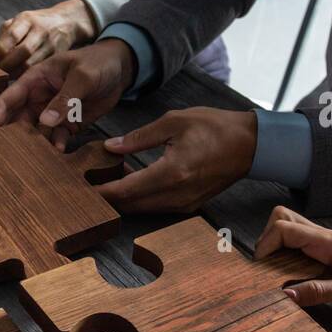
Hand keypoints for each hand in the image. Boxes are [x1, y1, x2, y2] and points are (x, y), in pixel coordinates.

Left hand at [0, 0, 96, 73]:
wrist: (66, 22)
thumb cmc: (36, 24)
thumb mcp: (20, 21)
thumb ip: (5, 35)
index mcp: (27, 20)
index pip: (13, 34)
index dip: (0, 49)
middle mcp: (40, 31)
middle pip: (23, 51)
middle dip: (6, 64)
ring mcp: (50, 44)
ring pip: (32, 64)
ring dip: (15, 73)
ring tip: (3, 78)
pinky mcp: (57, 56)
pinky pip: (39, 69)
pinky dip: (27, 76)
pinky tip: (18, 79)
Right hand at [0, 40, 133, 148]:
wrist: (122, 68)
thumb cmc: (98, 62)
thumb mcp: (82, 77)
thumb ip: (65, 99)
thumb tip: (46, 121)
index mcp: (35, 80)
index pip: (9, 98)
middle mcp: (39, 98)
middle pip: (18, 121)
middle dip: (12, 137)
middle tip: (7, 155)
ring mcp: (52, 112)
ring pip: (36, 133)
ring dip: (34, 146)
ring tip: (33, 159)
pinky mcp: (67, 124)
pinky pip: (55, 138)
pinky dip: (55, 146)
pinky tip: (58, 153)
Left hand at [93, 107, 257, 212]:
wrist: (251, 145)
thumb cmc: (215, 128)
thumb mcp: (174, 122)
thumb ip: (139, 137)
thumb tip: (111, 147)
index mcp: (172, 172)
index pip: (126, 190)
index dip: (101, 193)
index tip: (80, 190)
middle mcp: (177, 194)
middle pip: (130, 206)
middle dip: (106, 199)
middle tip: (85, 188)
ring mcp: (184, 204)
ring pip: (142, 210)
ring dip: (123, 200)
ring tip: (104, 185)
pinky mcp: (189, 206)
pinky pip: (156, 208)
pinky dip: (140, 199)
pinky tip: (130, 184)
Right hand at [255, 206, 331, 311]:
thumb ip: (319, 292)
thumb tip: (284, 296)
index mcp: (329, 243)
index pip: (283, 228)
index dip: (264, 245)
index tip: (260, 271)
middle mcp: (324, 239)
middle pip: (282, 220)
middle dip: (265, 240)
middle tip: (263, 270)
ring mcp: (326, 247)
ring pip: (289, 232)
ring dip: (274, 248)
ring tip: (272, 276)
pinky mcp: (329, 257)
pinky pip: (298, 248)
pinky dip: (285, 257)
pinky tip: (288, 280)